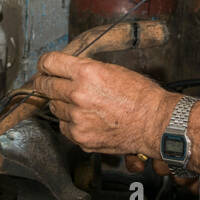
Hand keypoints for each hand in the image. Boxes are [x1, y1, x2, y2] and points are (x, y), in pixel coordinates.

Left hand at [34, 51, 176, 157]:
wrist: (154, 122)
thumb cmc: (140, 95)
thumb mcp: (112, 70)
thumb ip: (85, 70)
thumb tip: (66, 71)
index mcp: (86, 73)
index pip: (49, 63)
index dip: (45, 64)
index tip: (44, 67)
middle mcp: (77, 94)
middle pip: (45, 86)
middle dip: (45, 83)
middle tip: (47, 83)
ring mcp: (77, 118)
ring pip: (54, 107)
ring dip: (61, 104)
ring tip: (79, 104)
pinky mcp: (80, 137)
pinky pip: (64, 127)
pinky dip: (70, 123)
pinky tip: (86, 119)